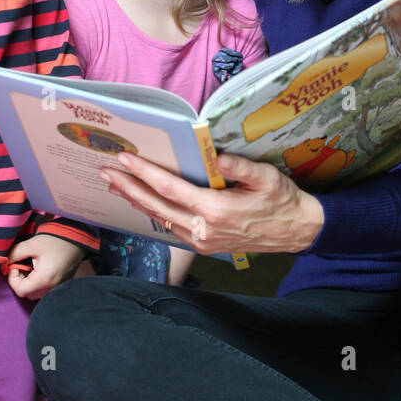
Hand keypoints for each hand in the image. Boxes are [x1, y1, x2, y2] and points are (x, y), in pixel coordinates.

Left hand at [6, 234, 91, 299]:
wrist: (78, 236)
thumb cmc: (55, 239)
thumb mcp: (31, 245)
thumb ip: (15, 254)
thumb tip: (5, 262)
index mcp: (44, 279)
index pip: (20, 290)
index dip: (12, 279)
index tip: (15, 265)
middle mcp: (52, 287)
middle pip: (28, 294)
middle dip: (20, 281)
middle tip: (21, 266)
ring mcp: (58, 286)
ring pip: (36, 293)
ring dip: (29, 283)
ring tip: (31, 266)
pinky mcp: (62, 283)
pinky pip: (45, 289)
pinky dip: (38, 282)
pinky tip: (40, 268)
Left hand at [100, 152, 323, 256]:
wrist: (296, 231)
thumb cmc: (281, 200)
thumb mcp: (266, 177)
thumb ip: (239, 167)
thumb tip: (216, 156)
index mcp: (215, 210)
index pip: (170, 189)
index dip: (144, 173)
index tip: (124, 159)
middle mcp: (203, 229)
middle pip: (157, 206)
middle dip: (128, 188)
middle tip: (104, 172)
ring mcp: (202, 241)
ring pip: (161, 219)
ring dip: (136, 201)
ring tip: (116, 186)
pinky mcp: (204, 245)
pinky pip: (171, 228)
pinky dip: (154, 213)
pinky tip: (142, 204)